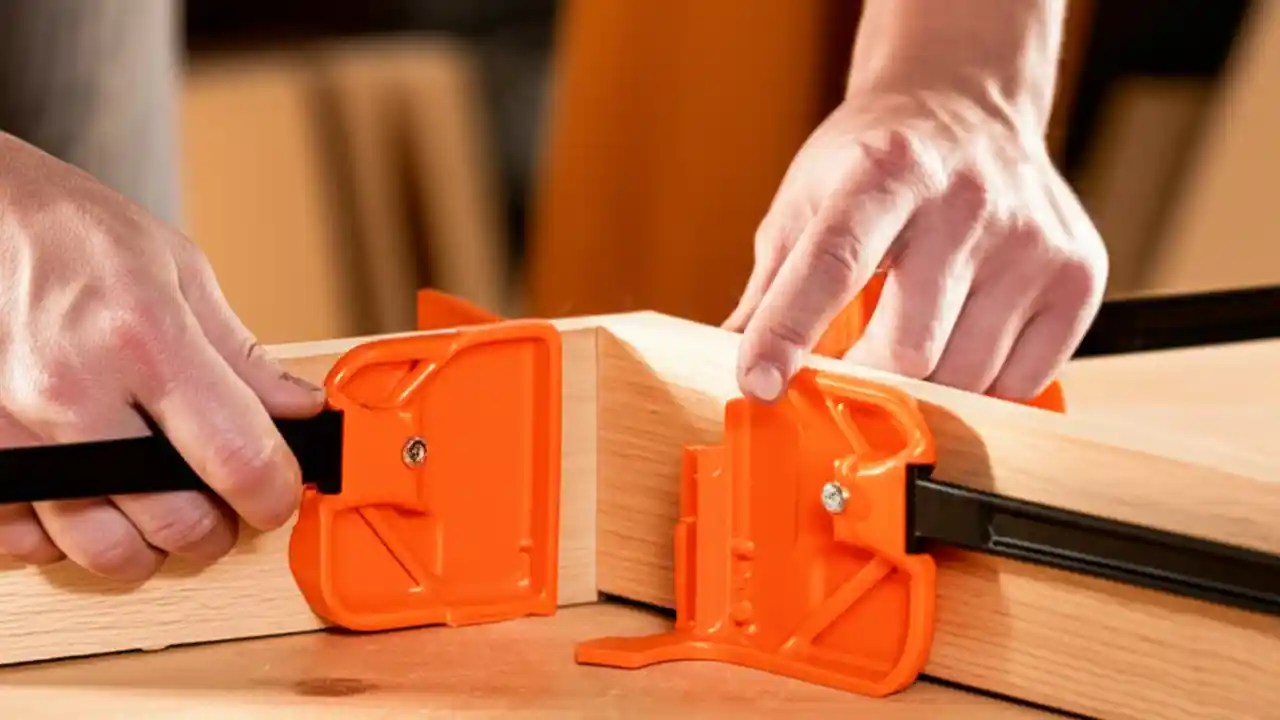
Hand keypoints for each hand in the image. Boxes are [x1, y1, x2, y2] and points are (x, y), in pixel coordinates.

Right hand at [0, 133, 323, 580]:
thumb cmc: (71, 232)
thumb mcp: (178, 270)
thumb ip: (242, 355)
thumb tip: (300, 411)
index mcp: (142, 338)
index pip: (236, 458)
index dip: (274, 493)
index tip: (279, 492)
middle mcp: (72, 392)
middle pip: (173, 522)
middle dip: (218, 528)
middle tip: (225, 504)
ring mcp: (12, 429)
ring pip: (100, 549)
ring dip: (148, 545)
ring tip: (160, 507)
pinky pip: (24, 541)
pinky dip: (66, 538)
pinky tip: (88, 501)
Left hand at [725, 89, 1106, 401]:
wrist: (965, 108)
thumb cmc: (877, 163)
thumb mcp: (807, 200)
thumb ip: (771, 286)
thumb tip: (734, 368)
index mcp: (885, 172)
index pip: (832, 263)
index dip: (791, 331)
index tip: (760, 383)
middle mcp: (966, 201)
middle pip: (908, 347)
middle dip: (865, 379)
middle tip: (848, 370)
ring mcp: (1030, 239)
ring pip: (965, 378)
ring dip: (924, 386)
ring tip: (910, 340)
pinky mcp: (1078, 275)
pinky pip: (1020, 384)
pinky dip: (980, 385)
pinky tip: (963, 338)